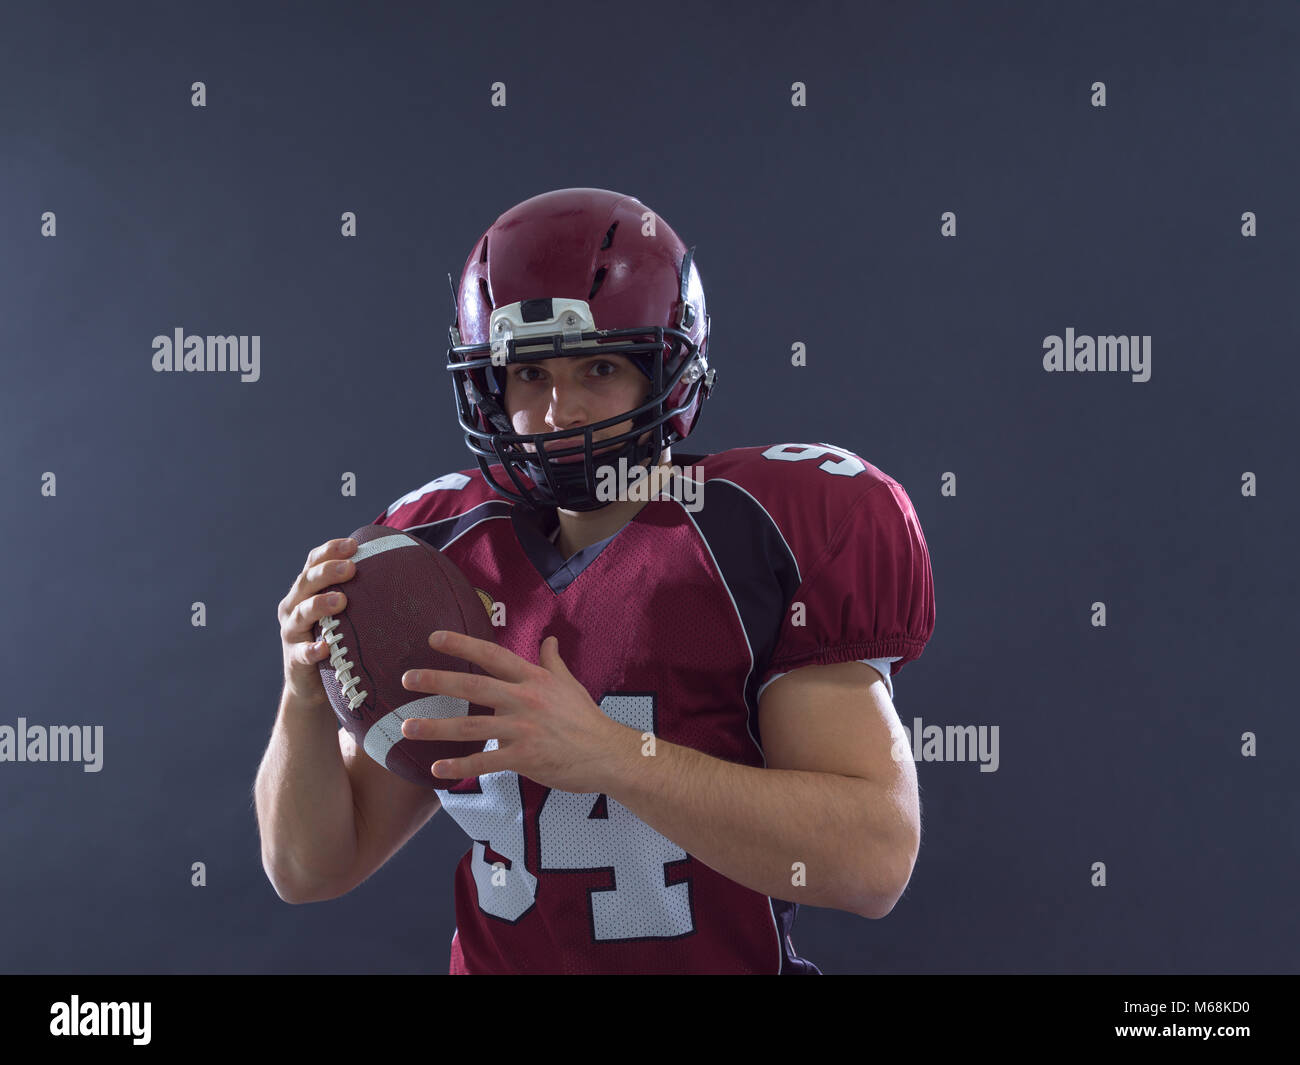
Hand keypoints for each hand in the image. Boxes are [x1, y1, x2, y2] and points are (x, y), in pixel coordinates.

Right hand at [277, 537, 358, 704]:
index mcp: (307, 591)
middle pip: (307, 582)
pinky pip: (303, 654)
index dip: (331, 550)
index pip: (314, 562)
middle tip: (351, 568)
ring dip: (319, 604)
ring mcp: (292, 633)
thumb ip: (365, 595)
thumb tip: (413, 573)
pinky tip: (325, 648)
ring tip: (340, 600)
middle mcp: (294, 607)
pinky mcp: (295, 660)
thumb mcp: (348, 616)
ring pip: (300, 613)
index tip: (354, 544)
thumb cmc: (339, 642)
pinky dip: (313, 649)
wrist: (313, 688)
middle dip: (327, 571)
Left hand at [399, 631, 631, 793]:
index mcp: (533, 680)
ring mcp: (523, 730)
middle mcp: (524, 700)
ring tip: (407, 728)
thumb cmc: (587, 718)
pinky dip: (460, 766)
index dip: (462, 645)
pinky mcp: (524, 759)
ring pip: (472, 728)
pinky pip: (486, 763)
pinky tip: (437, 769)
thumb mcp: (569, 684)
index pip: (492, 656)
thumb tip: (548, 640)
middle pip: (474, 687)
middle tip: (406, 679)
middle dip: (437, 681)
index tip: (433, 638)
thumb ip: (552, 662)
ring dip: (436, 728)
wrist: (608, 754)